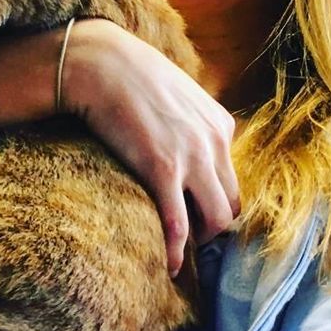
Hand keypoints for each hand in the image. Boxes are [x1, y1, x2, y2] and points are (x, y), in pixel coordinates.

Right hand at [63, 20, 239, 274]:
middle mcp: (215, 142)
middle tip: (188, 238)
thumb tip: (182, 143)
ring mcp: (192, 157)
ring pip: (215, 219)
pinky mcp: (164, 169)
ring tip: (178, 250)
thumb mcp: (176, 94)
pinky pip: (179, 224)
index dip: (214, 201)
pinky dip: (175, 251)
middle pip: (230, 204)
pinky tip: (167, 267)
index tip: (195, 214)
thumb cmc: (129, 75)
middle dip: (213, 227)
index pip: (231, 179)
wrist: (100, 63)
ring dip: (199, 241)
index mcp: (221, 125)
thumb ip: (189, 121)